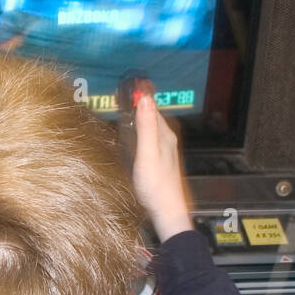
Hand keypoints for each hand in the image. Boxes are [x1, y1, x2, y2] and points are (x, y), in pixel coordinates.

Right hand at [131, 92, 193, 241]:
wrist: (167, 211)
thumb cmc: (156, 186)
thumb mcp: (147, 154)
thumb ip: (146, 127)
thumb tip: (145, 99)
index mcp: (164, 135)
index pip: (152, 107)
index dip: (141, 95)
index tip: (131, 83)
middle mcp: (167, 140)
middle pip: (152, 116)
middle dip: (140, 103)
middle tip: (126, 91)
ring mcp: (164, 151)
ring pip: (152, 127)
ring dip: (141, 116)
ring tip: (129, 107)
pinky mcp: (160, 161)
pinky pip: (150, 138)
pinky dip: (141, 130)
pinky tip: (135, 135)